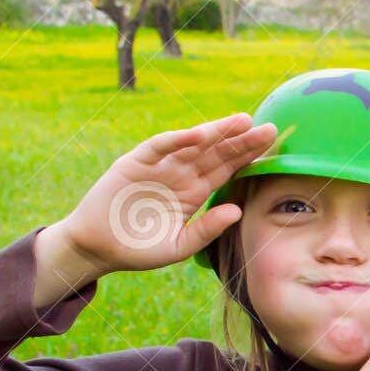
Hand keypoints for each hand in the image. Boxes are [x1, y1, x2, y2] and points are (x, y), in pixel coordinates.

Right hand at [56, 112, 276, 277]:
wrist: (97, 248)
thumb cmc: (139, 248)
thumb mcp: (179, 246)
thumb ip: (206, 230)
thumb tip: (238, 211)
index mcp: (194, 192)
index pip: (227, 170)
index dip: (248, 157)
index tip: (272, 147)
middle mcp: (180, 174)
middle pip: (216, 153)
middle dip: (241, 140)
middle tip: (269, 128)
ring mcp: (159, 166)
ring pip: (193, 145)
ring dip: (216, 133)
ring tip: (242, 122)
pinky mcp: (134, 162)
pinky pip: (159, 147)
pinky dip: (177, 140)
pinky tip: (199, 134)